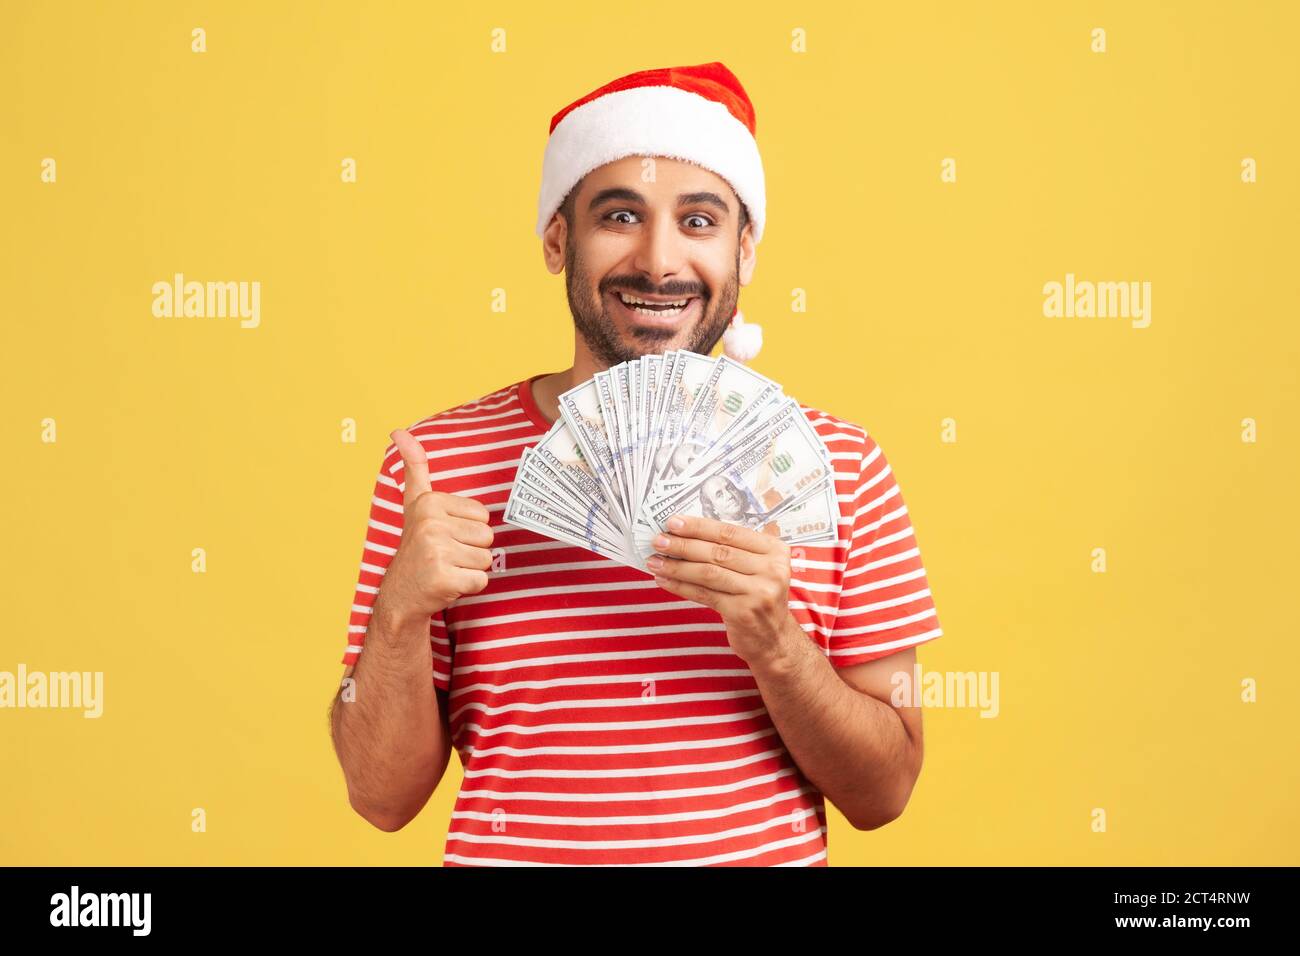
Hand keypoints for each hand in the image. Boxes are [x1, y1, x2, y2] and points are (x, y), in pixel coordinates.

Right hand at [375, 428, 494, 629]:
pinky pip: (481, 580)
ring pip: (486, 559)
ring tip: (446, 568)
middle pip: (487, 537)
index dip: (468, 530)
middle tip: (445, 555)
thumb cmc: (417, 546)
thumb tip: (399, 431)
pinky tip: (447, 584)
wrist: (400, 594)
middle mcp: (430, 524)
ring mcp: (436, 552)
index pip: (483, 515)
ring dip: (469, 568)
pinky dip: (468, 587)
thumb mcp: (415, 503)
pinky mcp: (443, 579)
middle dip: (470, 550)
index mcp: (429, 502)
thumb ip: (414, 466)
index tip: (444, 536)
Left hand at [646, 514, 795, 668]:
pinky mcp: (743, 612)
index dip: (699, 527)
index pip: (730, 532)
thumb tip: (686, 534)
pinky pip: (704, 594)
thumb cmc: (758, 598)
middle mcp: (772, 569)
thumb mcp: (757, 569)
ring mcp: (759, 592)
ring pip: (708, 573)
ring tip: (655, 561)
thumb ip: (733, 551)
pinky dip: (681, 586)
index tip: (673, 522)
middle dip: (683, 545)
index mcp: (775, 550)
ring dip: (677, 566)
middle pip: (718, 551)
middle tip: (658, 540)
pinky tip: (664, 580)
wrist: (774, 640)